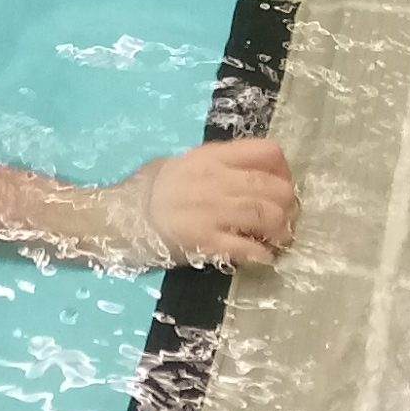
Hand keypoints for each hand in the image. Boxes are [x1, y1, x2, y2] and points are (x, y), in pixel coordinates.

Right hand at [123, 138, 297, 268]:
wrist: (120, 217)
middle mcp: (216, 180)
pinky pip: (244, 248)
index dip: (285, 170)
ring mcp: (210, 211)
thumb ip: (218, 165)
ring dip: (281, 231)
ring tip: (279, 239)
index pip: (268, 152)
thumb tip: (252, 173)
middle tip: (287, 219)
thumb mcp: (184, 163)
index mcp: (213, 157)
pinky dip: (261, 254)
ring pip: (266, 216)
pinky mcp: (203, 241)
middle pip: (273, 188)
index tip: (284, 184)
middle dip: (289, 206)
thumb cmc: (151, 190)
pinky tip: (263, 257)